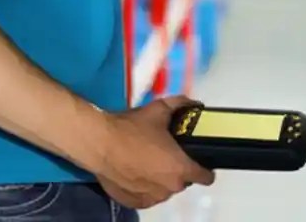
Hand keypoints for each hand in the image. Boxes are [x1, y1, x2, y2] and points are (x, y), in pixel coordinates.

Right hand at [93, 96, 214, 209]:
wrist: (98, 142)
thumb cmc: (131, 128)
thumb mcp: (160, 109)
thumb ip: (182, 105)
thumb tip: (194, 104)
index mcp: (181, 168)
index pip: (206, 177)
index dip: (206, 169)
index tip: (200, 161)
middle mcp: (169, 187)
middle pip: (183, 181)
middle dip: (178, 169)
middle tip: (167, 152)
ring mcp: (151, 197)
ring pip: (165, 189)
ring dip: (162, 179)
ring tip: (149, 161)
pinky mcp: (134, 201)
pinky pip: (148, 196)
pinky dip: (146, 187)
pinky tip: (138, 171)